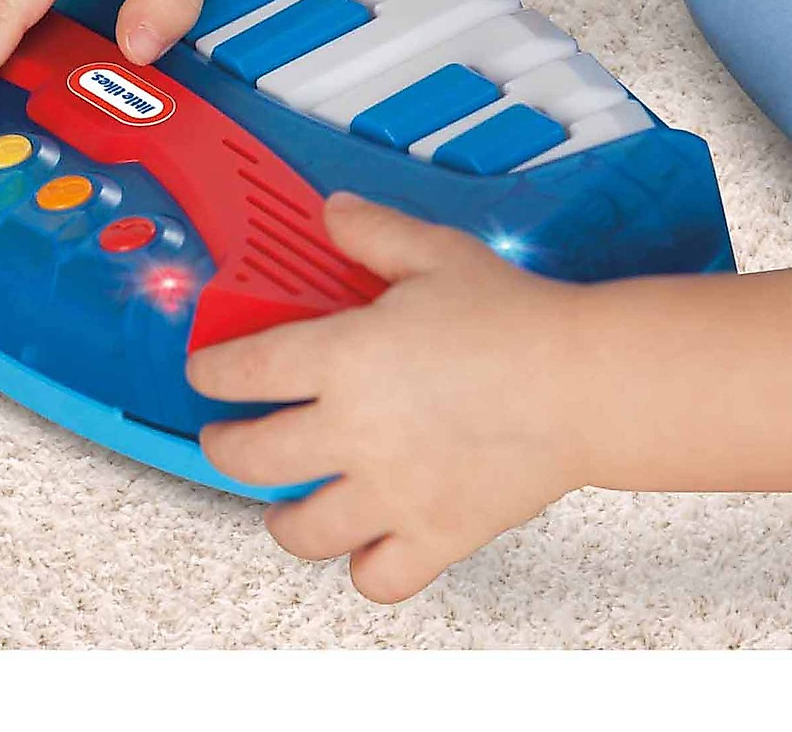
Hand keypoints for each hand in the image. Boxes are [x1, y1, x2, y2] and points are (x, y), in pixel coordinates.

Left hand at [186, 193, 594, 602]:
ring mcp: (390, 492)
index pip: (244, 370)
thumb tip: (332, 211)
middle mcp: (352, 432)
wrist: (585, 381)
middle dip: (224, 449)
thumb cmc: (515, 318)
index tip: (206, 374)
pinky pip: (378, 580)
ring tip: (287, 507)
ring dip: (283, 519)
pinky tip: (368, 544)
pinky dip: (365, 569)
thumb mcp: (435, 254)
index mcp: (343, 358)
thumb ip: (373, 232)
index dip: (212, 372)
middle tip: (228, 441)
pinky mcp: (435, 535)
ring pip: (300, 531)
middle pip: (250, 459)